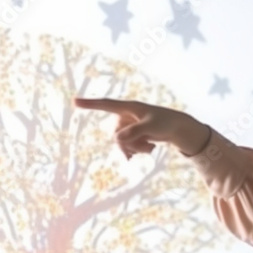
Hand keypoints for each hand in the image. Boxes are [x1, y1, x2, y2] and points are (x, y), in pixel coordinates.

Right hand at [73, 98, 208, 158]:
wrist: (177, 128)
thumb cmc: (166, 123)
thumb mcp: (152, 127)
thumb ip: (134, 132)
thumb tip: (117, 139)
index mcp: (129, 107)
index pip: (106, 104)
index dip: (90, 104)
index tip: (74, 102)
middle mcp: (125, 116)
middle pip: (116, 134)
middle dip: (130, 143)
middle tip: (148, 144)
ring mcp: (128, 126)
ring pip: (122, 143)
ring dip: (136, 148)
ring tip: (151, 146)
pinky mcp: (132, 134)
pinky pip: (127, 146)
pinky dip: (137, 150)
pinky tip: (149, 149)